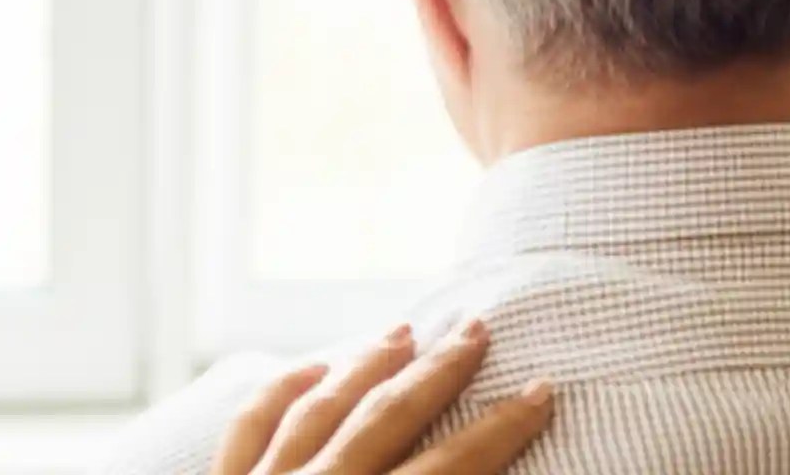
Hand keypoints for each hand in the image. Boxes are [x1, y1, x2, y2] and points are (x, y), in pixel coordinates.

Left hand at [211, 321, 552, 474]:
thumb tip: (468, 470)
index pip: (452, 469)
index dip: (503, 430)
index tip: (541, 391)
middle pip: (388, 418)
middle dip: (438, 372)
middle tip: (475, 328)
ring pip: (319, 410)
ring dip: (365, 367)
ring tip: (402, 332)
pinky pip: (249, 428)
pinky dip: (281, 393)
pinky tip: (310, 369)